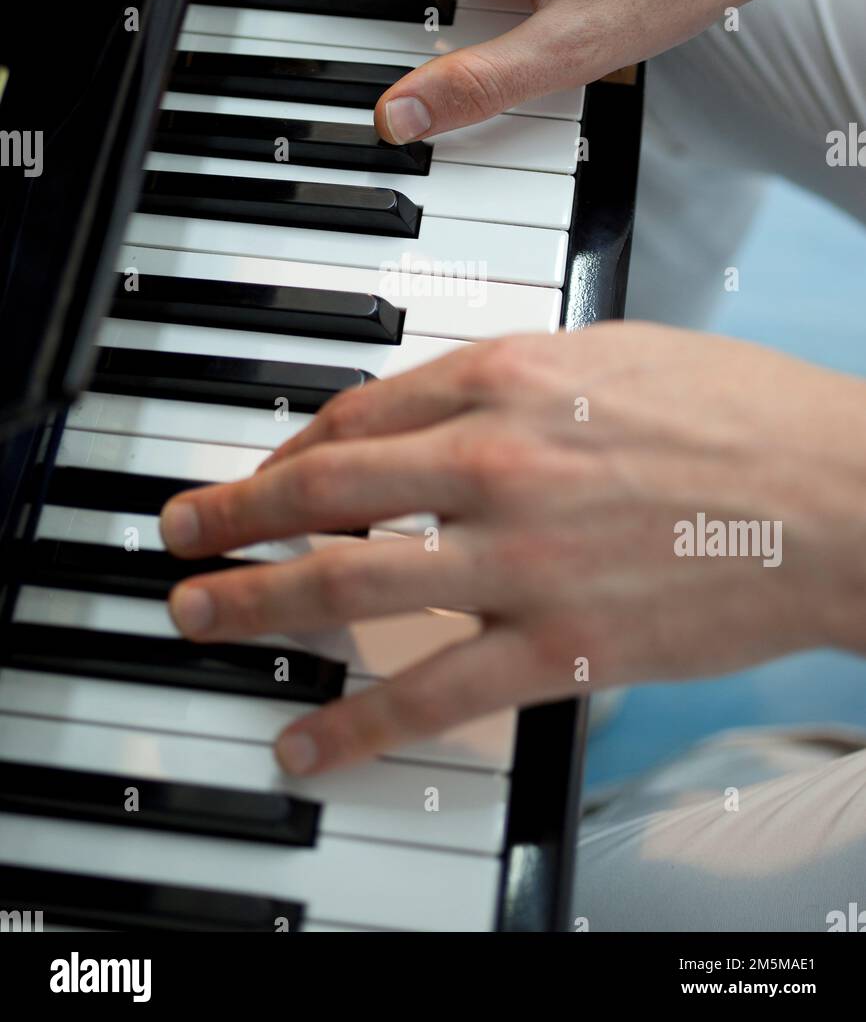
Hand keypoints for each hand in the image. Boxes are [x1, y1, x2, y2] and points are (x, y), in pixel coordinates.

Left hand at [159, 324, 865, 775]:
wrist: (839, 496)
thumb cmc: (745, 415)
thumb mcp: (618, 353)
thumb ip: (518, 379)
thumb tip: (441, 407)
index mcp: (513, 377)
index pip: (362, 414)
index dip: (295, 448)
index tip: (269, 473)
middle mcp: (497, 462)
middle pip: (328, 490)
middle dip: (234, 514)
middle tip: (181, 531)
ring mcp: (521, 559)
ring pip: (352, 583)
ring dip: (255, 599)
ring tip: (197, 612)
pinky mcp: (559, 646)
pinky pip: (431, 693)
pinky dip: (354, 723)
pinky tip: (302, 740)